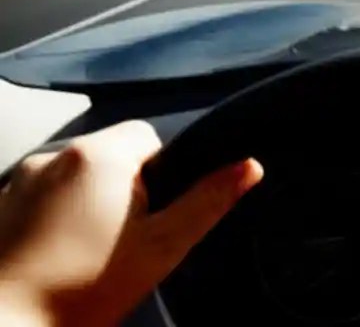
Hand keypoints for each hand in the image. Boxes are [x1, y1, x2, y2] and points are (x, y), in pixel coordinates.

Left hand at [0, 121, 262, 326]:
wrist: (10, 324)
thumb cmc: (82, 289)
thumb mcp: (162, 247)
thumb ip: (207, 201)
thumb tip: (251, 167)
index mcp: (99, 157)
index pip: (148, 136)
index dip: (161, 174)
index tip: (154, 214)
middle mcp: (54, 158)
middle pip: (111, 157)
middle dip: (125, 189)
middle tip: (126, 239)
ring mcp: (20, 181)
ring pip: (76, 178)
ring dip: (88, 202)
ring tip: (89, 252)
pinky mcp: (1, 207)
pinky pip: (42, 197)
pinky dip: (55, 218)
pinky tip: (59, 256)